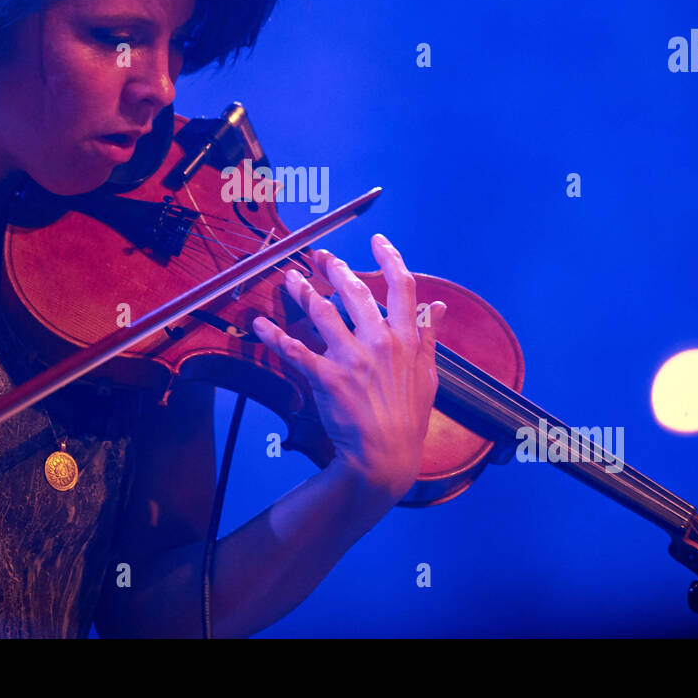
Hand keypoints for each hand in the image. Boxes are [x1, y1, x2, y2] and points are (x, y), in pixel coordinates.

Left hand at [251, 233, 447, 502]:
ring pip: (322, 312)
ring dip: (302, 291)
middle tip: (322, 257)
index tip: (378, 240)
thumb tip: (437, 306)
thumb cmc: (409, 418)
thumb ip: (428, 337)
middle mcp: (379, 341)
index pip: (402, 286)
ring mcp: (351, 358)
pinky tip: (259, 324)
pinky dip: (274, 336)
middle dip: (336, 269)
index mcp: (406, 338)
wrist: (386, 457)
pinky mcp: (326, 377)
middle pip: (355, 291)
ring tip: (290, 279)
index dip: (390, 257)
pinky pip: (295, 350)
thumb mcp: (429, 376)